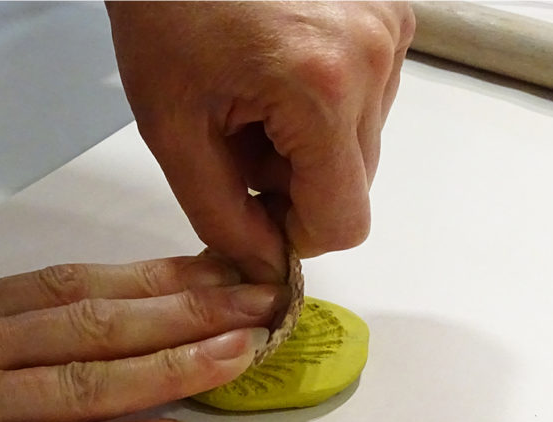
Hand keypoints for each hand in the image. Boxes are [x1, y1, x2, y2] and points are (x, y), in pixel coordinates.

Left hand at [108, 1, 414, 281]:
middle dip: (294, 184)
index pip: (344, 223)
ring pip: (360, 144)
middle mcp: (375, 56)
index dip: (295, 236)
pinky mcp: (390, 13)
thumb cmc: (162, 13)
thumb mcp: (173, 131)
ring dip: (307, 146)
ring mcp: (390, 28)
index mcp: (323, 89)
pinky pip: (367, 98)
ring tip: (253, 98)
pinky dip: (323, 108)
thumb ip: (220, 216)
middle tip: (237, 140)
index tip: (252, 215)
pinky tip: (278, 74)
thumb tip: (266, 265)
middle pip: (353, 184)